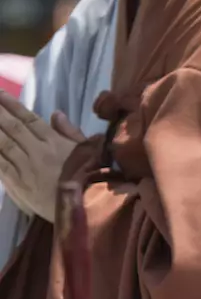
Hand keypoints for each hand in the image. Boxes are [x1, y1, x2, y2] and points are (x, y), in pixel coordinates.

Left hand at [0, 93, 87, 221]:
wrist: (88, 205)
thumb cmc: (92, 177)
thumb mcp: (88, 150)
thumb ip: (70, 132)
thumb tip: (56, 113)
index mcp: (54, 141)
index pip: (29, 119)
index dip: (13, 106)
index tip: (0, 93)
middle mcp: (37, 150)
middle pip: (12, 128)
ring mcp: (26, 167)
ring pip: (3, 144)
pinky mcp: (18, 184)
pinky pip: (0, 166)